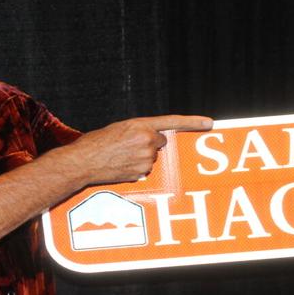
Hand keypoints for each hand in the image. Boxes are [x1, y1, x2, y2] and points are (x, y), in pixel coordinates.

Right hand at [62, 115, 213, 185]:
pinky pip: (145, 169)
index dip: (193, 122)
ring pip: (152, 157)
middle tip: (128, 145)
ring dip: (141, 157)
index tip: (210, 123)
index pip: (173, 122)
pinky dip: (136, 167)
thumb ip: (140, 131)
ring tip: (120, 156)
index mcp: (141, 125)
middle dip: (149, 144)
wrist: (83, 161)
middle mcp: (147, 141)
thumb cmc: (98, 143)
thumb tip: (156, 141)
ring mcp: (146, 159)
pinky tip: (121, 165)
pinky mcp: (141, 172)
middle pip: (159, 143)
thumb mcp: (121, 128)